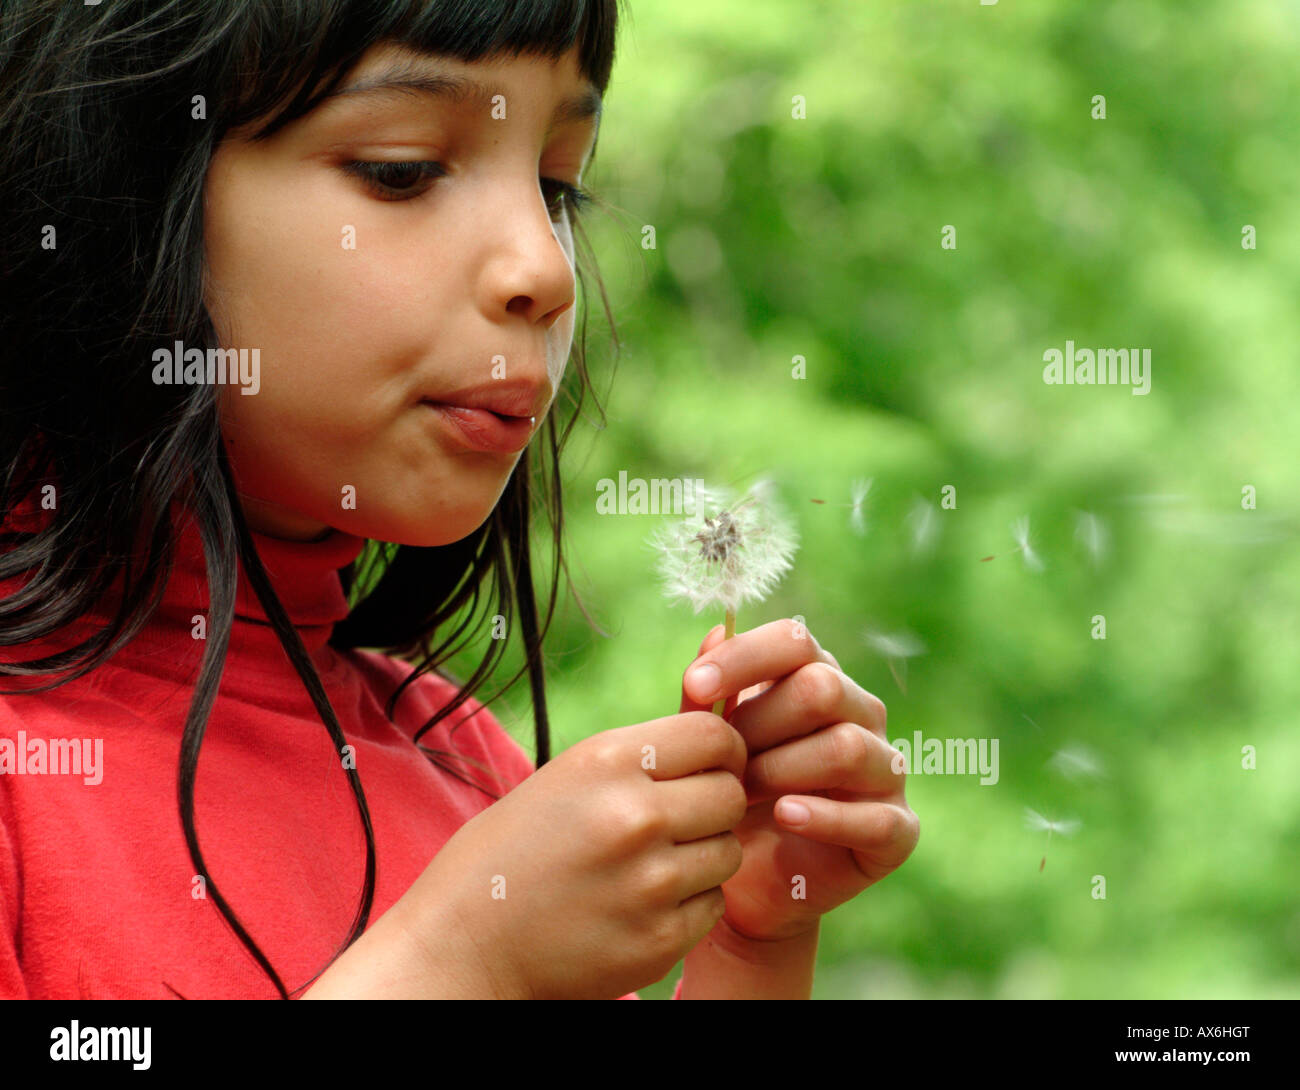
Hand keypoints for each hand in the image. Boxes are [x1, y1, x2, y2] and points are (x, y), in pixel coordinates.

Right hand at [392, 709, 748, 998]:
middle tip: (680, 820)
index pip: (715, 735)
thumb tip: (718, 711)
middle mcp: (635, 816)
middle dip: (714, 805)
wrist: (464, 944)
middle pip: (731, 794)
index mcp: (607, 762)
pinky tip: (642, 904)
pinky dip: (690, 904)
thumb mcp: (569, 777)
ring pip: (729, 851)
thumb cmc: (514, 850)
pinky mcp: (659, 939)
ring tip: (653, 863)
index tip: (708, 767)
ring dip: (704, 856)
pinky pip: (713, 905)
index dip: (722, 750)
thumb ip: (643, 753)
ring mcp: (650, 882)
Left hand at [679, 618, 919, 942]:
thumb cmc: (731, 795)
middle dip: (759, 724)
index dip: (745, 656)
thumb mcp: (712, 744)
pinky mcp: (898, 829)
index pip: (796, 640)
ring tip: (743, 795)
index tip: (694, 686)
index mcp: (820, 678)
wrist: (744, 880)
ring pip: (846, 747)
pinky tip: (785, 816)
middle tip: (723, 761)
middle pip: (822, 687)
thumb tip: (717, 631)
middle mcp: (862, 714)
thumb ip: (710, 695)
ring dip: (782, 770)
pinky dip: (825, 816)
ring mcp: (886, 769)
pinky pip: (874, 817)